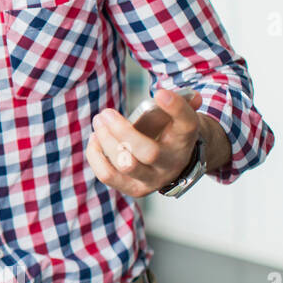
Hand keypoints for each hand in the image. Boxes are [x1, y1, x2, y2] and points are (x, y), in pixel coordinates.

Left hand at [86, 88, 204, 197]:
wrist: (175, 162)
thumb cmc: (170, 132)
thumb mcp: (177, 116)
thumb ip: (176, 103)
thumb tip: (164, 95)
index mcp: (186, 139)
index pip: (187, 123)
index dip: (176, 107)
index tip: (160, 93)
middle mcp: (173, 163)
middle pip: (149, 152)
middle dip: (122, 131)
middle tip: (106, 113)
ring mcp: (154, 180)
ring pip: (126, 164)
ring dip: (106, 141)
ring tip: (99, 122)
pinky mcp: (135, 189)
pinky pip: (108, 175)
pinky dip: (96, 155)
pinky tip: (95, 139)